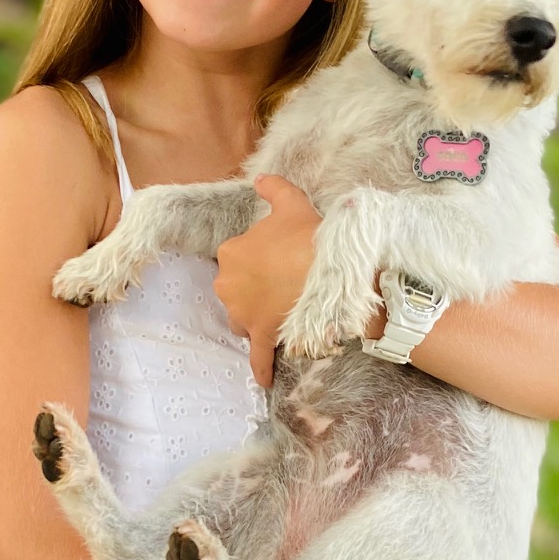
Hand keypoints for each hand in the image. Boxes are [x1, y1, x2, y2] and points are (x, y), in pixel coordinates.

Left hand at [213, 175, 321, 386]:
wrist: (330, 273)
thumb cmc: (308, 237)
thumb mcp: (292, 204)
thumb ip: (274, 189)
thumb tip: (259, 180)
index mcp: (230, 253)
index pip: (237, 257)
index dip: (259, 259)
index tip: (278, 258)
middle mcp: (228, 285)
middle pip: (236, 290)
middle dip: (254, 290)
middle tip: (282, 285)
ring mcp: (243, 314)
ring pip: (243, 320)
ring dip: (257, 320)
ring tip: (280, 316)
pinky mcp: (262, 337)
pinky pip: (258, 357)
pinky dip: (260, 368)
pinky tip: (264, 380)